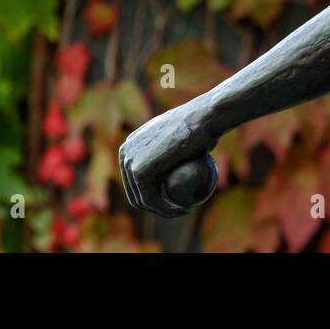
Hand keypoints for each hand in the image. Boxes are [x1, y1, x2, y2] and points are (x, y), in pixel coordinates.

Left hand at [118, 100, 218, 217]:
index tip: (177, 200)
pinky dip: (166, 208)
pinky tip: (183, 208)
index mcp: (130, 145)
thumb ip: (168, 147)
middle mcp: (125, 151)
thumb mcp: (178, 135)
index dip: (155, 196)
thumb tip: (171, 164)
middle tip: (181, 208)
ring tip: (184, 209)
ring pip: (142, 198)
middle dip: (157, 207)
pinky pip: (150, 198)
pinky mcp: (140, 170)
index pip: (136, 180)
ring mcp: (130, 160)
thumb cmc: (199, 127)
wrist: (204, 117)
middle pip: (136, 192)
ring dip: (163, 210)